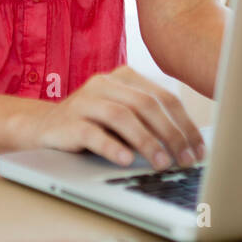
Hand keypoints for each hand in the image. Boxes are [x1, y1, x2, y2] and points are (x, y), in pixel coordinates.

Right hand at [21, 65, 205, 170]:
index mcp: (125, 77)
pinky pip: (93, 133)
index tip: (199, 150)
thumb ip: (149, 122)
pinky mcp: (67, 121)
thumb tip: (188, 147)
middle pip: (146, 105)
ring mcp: (85, 100)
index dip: (185, 124)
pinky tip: (127, 160)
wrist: (42, 127)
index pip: (163, 97)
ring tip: (162, 164)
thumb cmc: (93, 125)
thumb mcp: (123, 118)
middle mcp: (106, 83)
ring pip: (122, 117)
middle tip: (185, 160)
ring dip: (146, 142)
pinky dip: (112, 147)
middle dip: (171, 134)